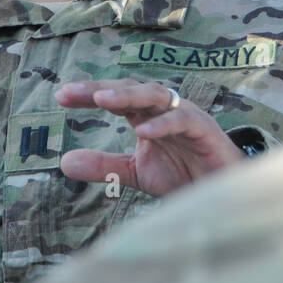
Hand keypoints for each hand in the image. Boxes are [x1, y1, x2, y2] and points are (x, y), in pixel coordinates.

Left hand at [55, 79, 243, 195]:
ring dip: (129, 96)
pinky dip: (163, 124)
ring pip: (155, 96)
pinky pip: (182, 121)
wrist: (221, 193)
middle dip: (101, 89)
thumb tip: (64, 162)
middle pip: (130, 90)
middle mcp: (164, 109)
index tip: (60, 96)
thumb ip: (104, 165)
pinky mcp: (204, 130)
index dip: (88, 94)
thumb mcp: (135, 171)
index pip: (114, 97)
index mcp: (147, 115)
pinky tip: (143, 132)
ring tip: (102, 100)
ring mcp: (185, 116)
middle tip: (71, 93)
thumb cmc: (183, 175)